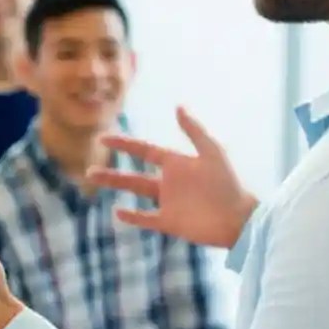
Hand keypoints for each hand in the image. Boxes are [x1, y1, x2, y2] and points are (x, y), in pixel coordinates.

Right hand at [86, 105, 255, 248]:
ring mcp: (167, 202)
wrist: (240, 219)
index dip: (125, 144)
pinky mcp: (170, 222)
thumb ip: (194, 131)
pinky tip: (117, 212)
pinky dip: (132, 217)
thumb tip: (178, 106)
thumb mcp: (212, 152)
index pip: (145, 150)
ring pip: (135, 193)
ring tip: (95, 184)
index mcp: (176, 163)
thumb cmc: (228, 184)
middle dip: (112, 173)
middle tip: (89, 171)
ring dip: (115, 187)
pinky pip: (146, 218)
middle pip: (133, 174)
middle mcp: (168, 182)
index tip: (103, 138)